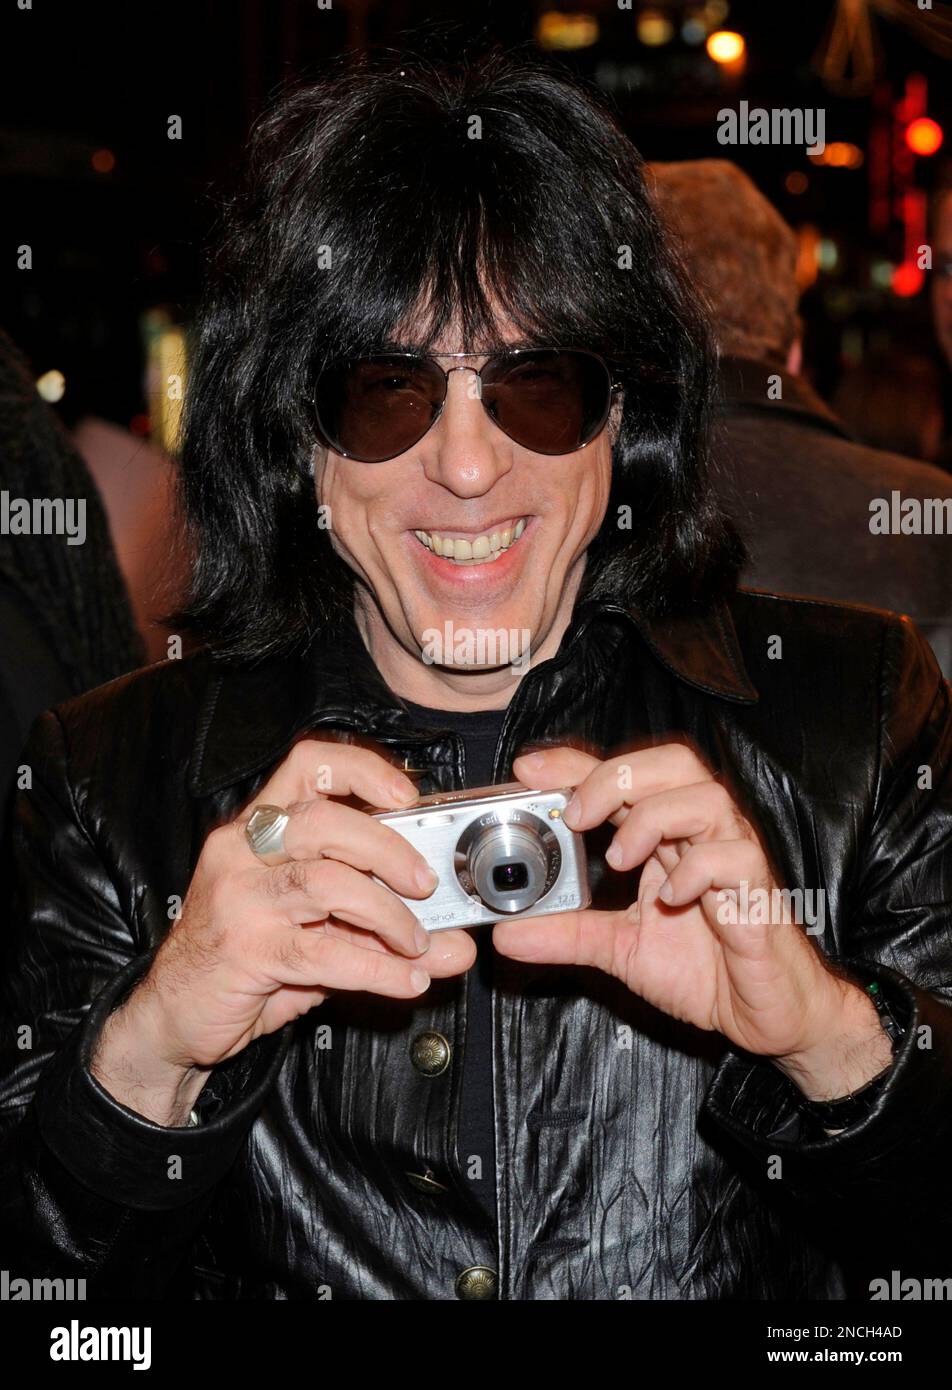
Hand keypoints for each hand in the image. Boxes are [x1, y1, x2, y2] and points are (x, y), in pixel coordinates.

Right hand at [91, 739, 475, 1122]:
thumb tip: (457, 940)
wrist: (175, 1014)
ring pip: (327, 882)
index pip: (307, 765)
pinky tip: (404, 981)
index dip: (362, 770)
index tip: (406, 794)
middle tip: (425, 882)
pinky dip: (376, 968)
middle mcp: (241, 850)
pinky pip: (323, 951)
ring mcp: (238, 898)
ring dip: (388, 913)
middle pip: (325, 821)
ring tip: (417, 943)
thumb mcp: (318, 930)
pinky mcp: (244, 949)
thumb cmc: (247, 956)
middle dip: (389, 848)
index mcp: (256, 827)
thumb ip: (381, 927)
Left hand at [495, 744, 890, 1095]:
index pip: (625, 777)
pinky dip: (698, 869)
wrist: (763, 1015)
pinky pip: (735, 857)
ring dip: (654, 818)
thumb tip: (505, 935)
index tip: (528, 769)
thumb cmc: (707, 969)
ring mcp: (735, 856)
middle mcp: (702, 833)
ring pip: (705, 796)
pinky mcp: (758, 890)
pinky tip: (670, 898)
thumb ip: (567, 934)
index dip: (578, 763)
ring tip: (619, 859)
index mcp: (668, 836)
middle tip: (577, 814)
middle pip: (672, 763)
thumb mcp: (620, 948)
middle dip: (618, 776)